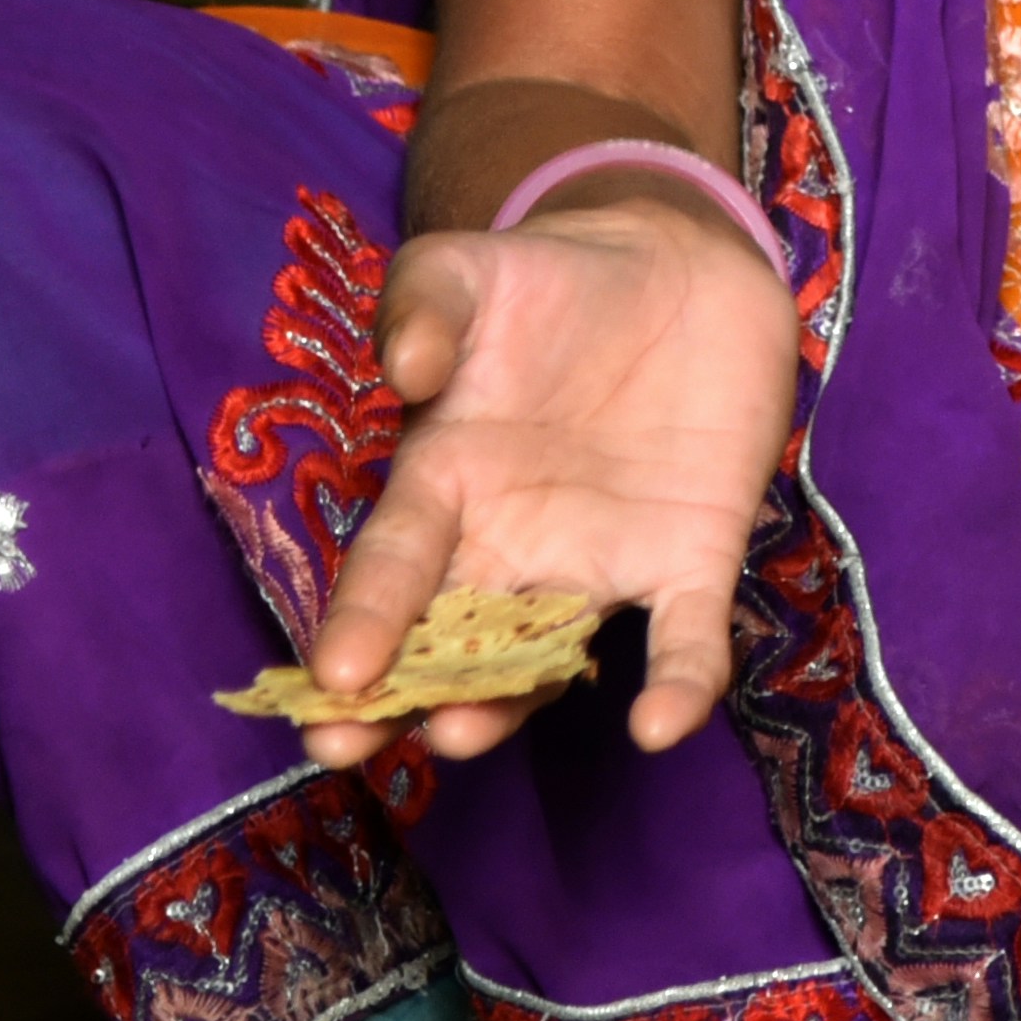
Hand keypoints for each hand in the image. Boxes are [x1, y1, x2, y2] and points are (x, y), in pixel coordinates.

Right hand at [289, 174, 797, 769]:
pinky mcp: (692, 560)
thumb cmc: (550, 283)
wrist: (679, 270)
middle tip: (346, 750)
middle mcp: (513, 545)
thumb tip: (407, 367)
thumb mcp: (468, 273)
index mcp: (445, 483)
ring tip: (461, 737)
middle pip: (448, 639)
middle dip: (397, 698)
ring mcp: (601, 562)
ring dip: (505, 706)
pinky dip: (679, 685)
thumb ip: (423, 304)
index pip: (393, 564)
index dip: (360, 620)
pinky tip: (662, 724)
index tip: (327, 679)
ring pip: (546, 659)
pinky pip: (685, 637)